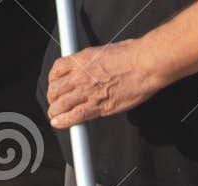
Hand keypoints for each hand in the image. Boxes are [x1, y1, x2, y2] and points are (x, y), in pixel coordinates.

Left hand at [47, 41, 165, 128]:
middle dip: (52, 98)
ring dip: (55, 111)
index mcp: (82, 59)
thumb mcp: (105, 51)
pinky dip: (64, 121)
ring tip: (54, 115)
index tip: (54, 85)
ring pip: (61, 104)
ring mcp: (88, 92)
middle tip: (54, 103)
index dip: (53, 80)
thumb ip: (95, 61)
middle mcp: (81, 75)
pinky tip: (58, 123)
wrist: (145, 64)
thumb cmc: (132, 55)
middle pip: (56, 89)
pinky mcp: (98, 106)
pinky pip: (74, 116)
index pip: (57, 70)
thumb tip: (94, 66)